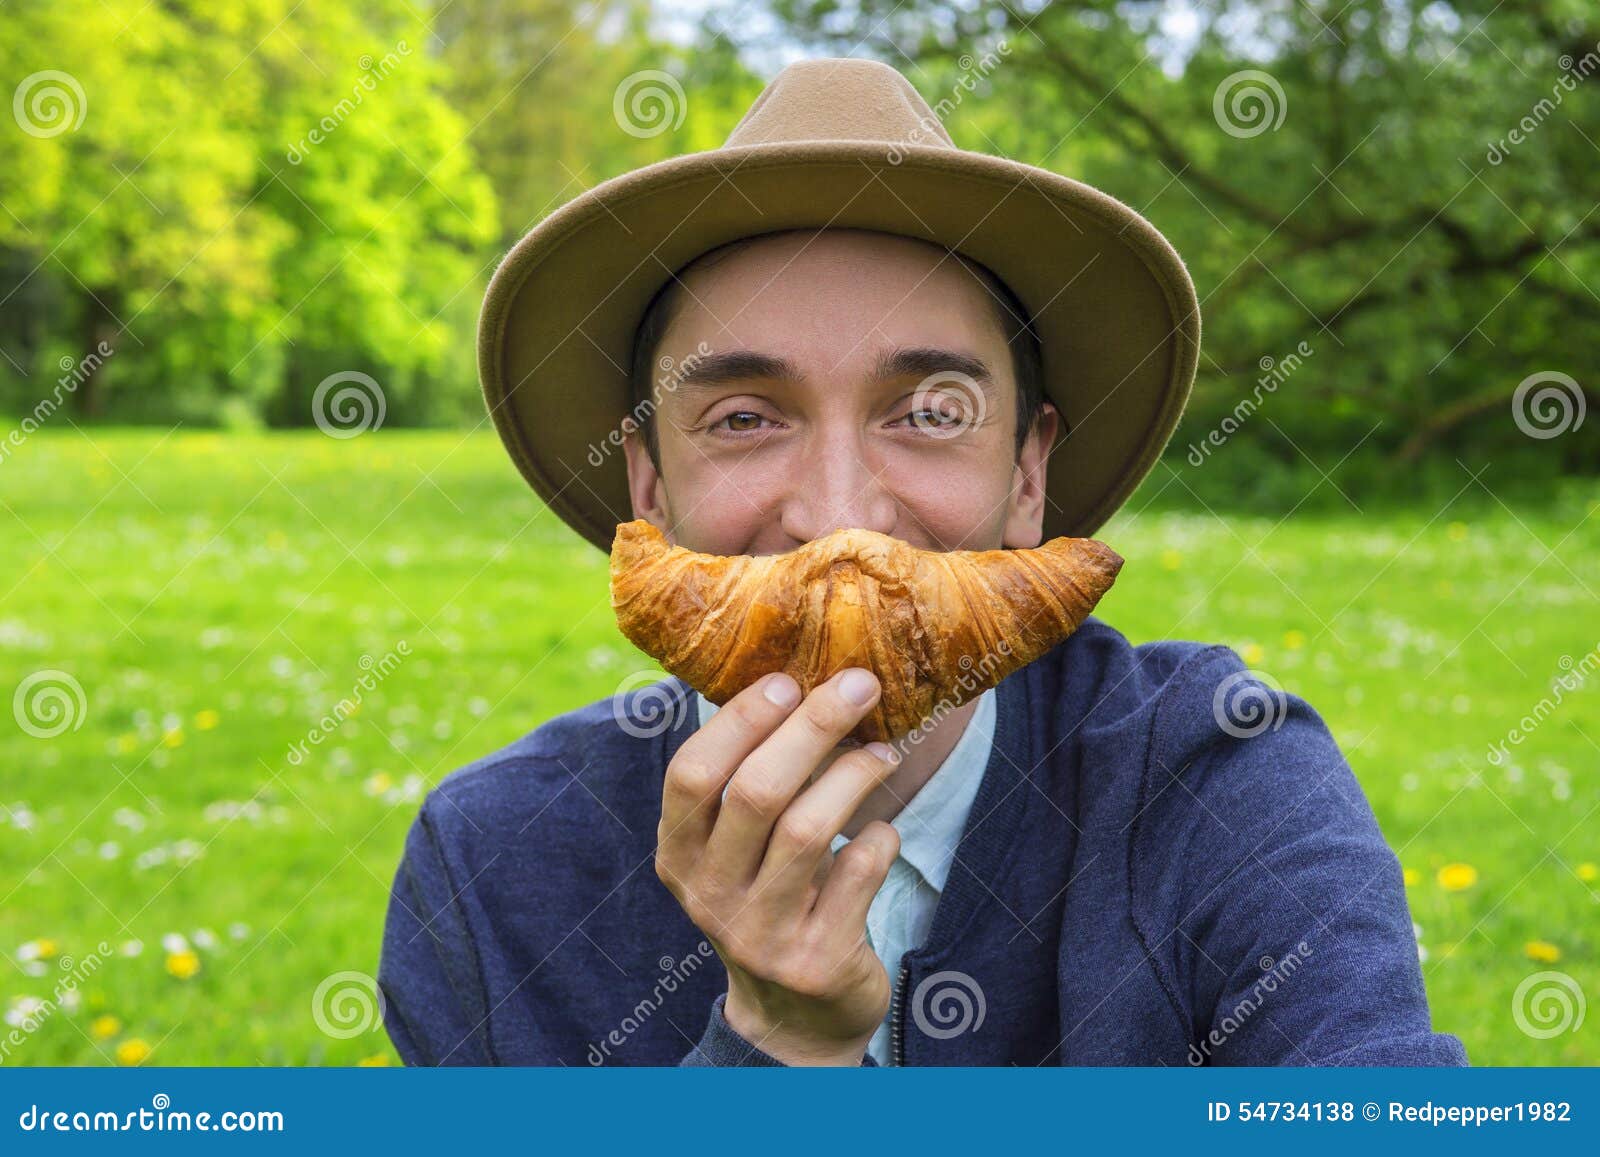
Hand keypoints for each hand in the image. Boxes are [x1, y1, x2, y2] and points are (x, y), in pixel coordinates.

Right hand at [655, 667, 900, 1065]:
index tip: (787, 680)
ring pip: (807, 830)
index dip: (739, 721)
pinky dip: (878, 839)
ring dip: (854, 776)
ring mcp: (760, 933)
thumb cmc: (770, 898)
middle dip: (814, 727)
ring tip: (885, 753)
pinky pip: (855, 876)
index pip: (691, 773)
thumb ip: (746, 781)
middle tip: (860, 685)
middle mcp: (708, 895)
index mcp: (677, 854)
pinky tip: (883, 831)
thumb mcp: (734, 850)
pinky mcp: (815, 960)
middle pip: (757, 791)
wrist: (795, 1016)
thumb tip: (797, 678)